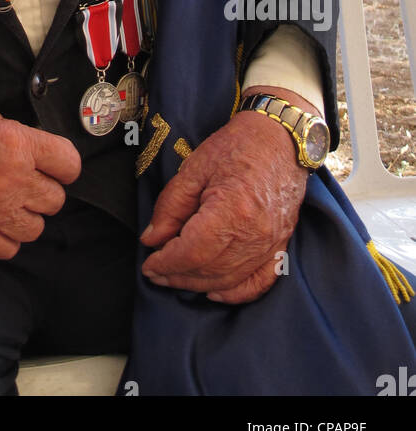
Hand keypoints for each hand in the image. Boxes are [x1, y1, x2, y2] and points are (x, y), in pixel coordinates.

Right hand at [0, 94, 81, 258]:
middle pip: (56, 199)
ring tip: (10, 201)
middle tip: (28, 181)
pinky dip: (6, 237)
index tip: (56, 165)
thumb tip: (38, 153)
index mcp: (17, 145)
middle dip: (44, 189)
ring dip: (27, 215)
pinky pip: (9, 249)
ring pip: (36, 227)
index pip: (70, 164)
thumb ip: (19, 137)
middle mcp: (11, 180)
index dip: (63, 164)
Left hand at [139, 87, 315, 302]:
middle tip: (155, 273)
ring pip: (230, 280)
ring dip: (199, 285)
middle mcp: (254, 234)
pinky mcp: (281, 244)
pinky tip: (215, 292)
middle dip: (177, 276)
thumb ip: (171, 206)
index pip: (192, 253)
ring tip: (176, 278)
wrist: (282, 138)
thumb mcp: (194, 168)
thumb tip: (152, 240)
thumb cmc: (237, 146)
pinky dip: (237, 292)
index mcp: (231, 211)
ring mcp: (272, 243)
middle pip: (210, 271)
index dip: (166, 264)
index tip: (148, 265)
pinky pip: (261, 281)